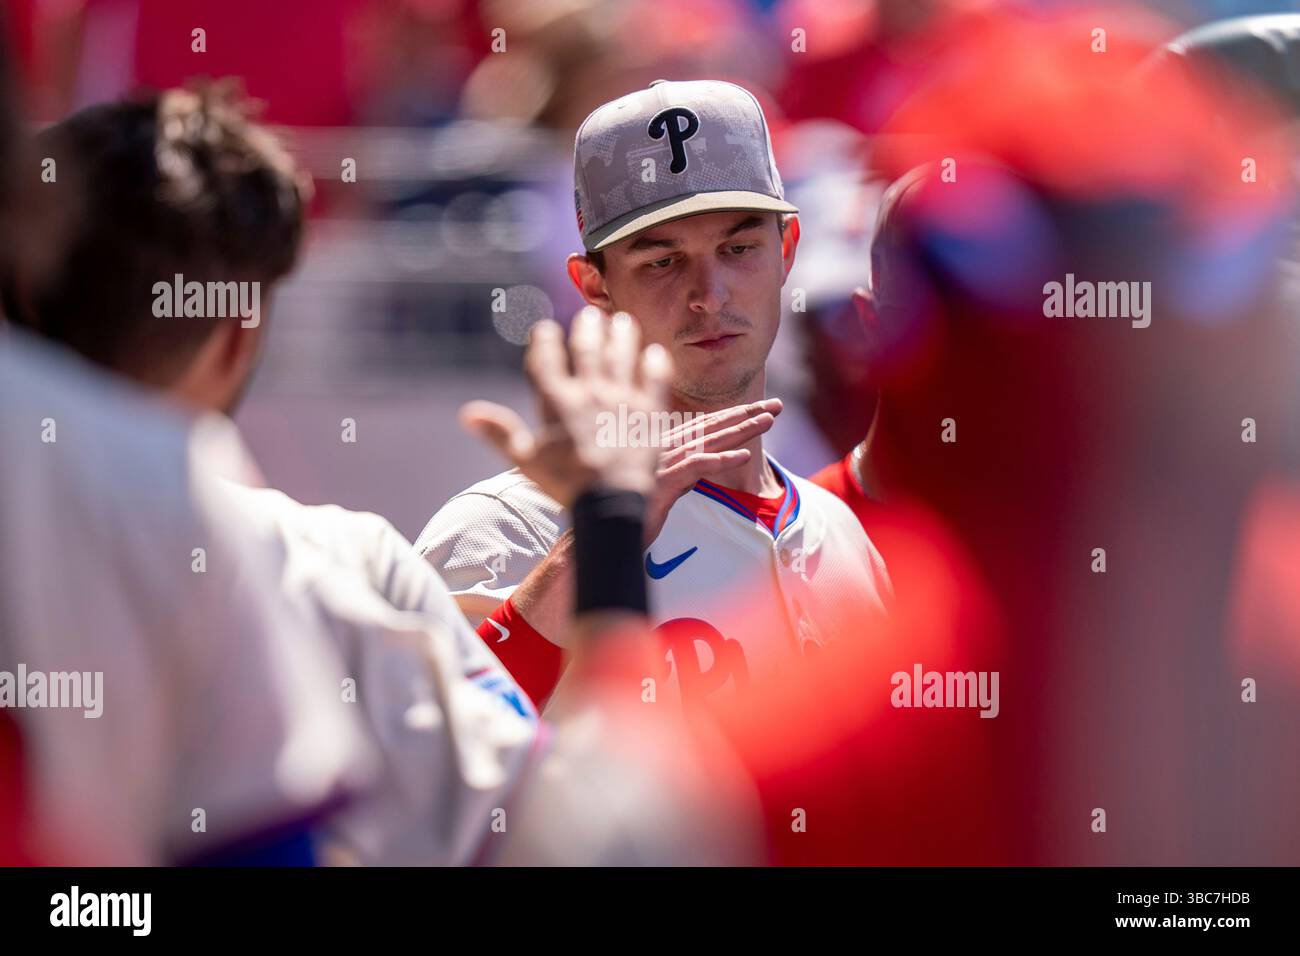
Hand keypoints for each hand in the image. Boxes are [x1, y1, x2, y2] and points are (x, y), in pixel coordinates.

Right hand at [461, 307, 669, 506]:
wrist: (609, 504)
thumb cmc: (564, 483)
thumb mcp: (526, 459)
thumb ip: (499, 432)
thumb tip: (468, 414)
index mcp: (556, 401)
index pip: (546, 358)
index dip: (545, 340)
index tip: (546, 329)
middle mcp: (589, 391)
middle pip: (587, 348)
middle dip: (587, 328)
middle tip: (590, 315)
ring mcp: (622, 398)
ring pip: (622, 354)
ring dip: (621, 335)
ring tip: (622, 321)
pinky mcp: (651, 411)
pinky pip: (655, 377)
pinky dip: (655, 362)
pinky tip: (656, 352)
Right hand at [642, 397, 781, 543]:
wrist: (608, 533)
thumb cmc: (634, 511)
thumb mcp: (665, 486)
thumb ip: (684, 471)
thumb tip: (706, 463)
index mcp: (664, 446)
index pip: (705, 425)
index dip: (735, 414)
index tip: (763, 408)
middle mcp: (663, 448)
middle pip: (711, 426)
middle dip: (746, 414)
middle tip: (777, 405)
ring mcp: (661, 463)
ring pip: (708, 441)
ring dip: (741, 430)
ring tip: (768, 421)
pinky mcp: (662, 483)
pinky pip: (697, 467)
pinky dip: (723, 460)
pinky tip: (746, 456)